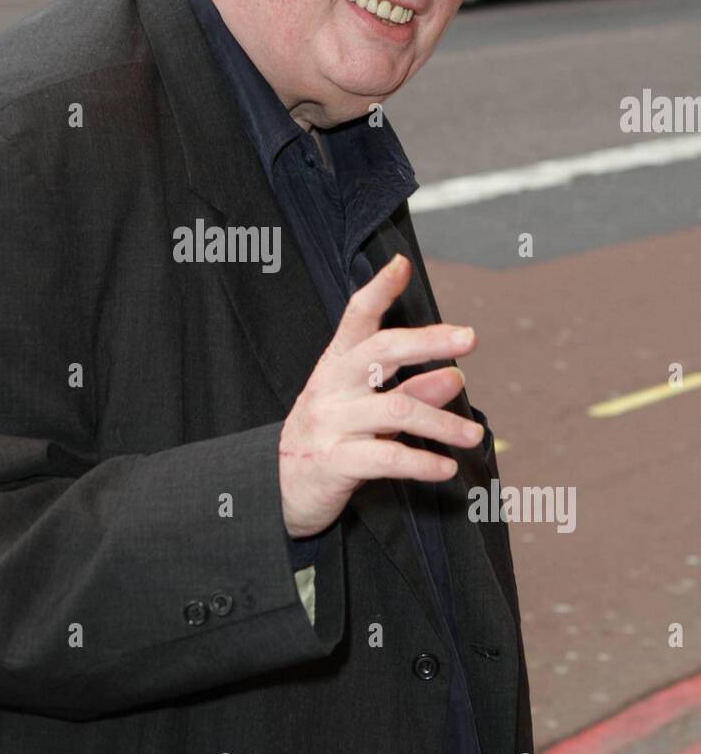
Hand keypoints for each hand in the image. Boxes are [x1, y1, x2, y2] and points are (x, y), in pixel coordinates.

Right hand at [278, 253, 483, 537]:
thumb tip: (456, 375)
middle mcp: (330, 386)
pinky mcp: (334, 462)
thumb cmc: (330, 438)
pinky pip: (386, 458)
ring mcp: (329, 423)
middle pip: (381, 351)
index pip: (356, 317)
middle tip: (469, 338)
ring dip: (442, 421)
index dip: (378, 289)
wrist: (280, 488)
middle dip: (428, 342)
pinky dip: (421, 462)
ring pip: (395, 408)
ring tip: (473, 434)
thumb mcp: (365, 409)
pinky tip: (445, 467)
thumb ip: (410, 390)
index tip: (402, 265)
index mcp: (336, 365)